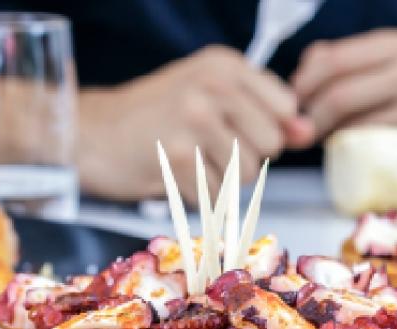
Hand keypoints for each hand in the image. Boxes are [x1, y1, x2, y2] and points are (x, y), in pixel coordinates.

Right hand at [78, 46, 313, 202]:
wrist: (89, 135)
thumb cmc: (149, 120)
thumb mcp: (207, 99)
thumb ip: (260, 112)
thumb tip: (307, 132)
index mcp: (224, 64)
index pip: (285, 107)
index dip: (266, 131)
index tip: (235, 133)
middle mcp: (213, 84)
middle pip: (270, 143)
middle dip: (244, 158)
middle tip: (204, 151)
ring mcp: (195, 118)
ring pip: (245, 172)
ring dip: (220, 180)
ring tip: (187, 162)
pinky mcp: (179, 154)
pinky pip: (216, 193)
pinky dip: (197, 195)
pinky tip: (174, 176)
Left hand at [292, 29, 396, 171]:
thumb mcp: (377, 70)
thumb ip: (335, 66)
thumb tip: (294, 83)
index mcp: (396, 45)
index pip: (330, 61)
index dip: (301, 88)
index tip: (292, 107)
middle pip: (339, 95)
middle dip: (309, 121)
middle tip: (300, 136)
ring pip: (355, 126)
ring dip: (331, 141)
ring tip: (328, 144)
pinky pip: (378, 153)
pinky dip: (356, 158)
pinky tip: (353, 157)